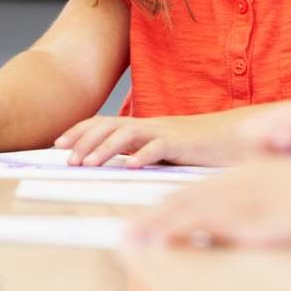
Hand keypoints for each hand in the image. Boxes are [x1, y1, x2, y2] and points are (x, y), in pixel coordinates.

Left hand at [54, 113, 251, 167]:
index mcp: (141, 127)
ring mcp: (164, 132)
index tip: (57, 144)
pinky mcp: (181, 143)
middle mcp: (149, 125)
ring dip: (105, 148)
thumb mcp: (161, 152)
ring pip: (128, 134)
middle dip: (85, 140)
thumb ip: (139, 155)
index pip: (104, 124)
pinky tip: (132, 166)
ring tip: (88, 164)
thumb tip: (113, 166)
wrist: (232, 138)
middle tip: (68, 159)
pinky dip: (144, 155)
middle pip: (109, 126)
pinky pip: (159, 147)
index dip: (79, 131)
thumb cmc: (195, 149)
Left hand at [129, 161, 290, 247]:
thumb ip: (261, 207)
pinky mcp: (248, 214)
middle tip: (126, 237)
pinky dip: (179, 231)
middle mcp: (235, 184)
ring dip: (156, 227)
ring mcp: (240, 198)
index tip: (148, 224)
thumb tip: (246, 228)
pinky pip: (205, 224)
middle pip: (183, 201)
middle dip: (152, 220)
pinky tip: (162, 243)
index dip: (169, 210)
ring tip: (130, 242)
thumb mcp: (283, 194)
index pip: (197, 194)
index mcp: (242, 179)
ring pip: (187, 211)